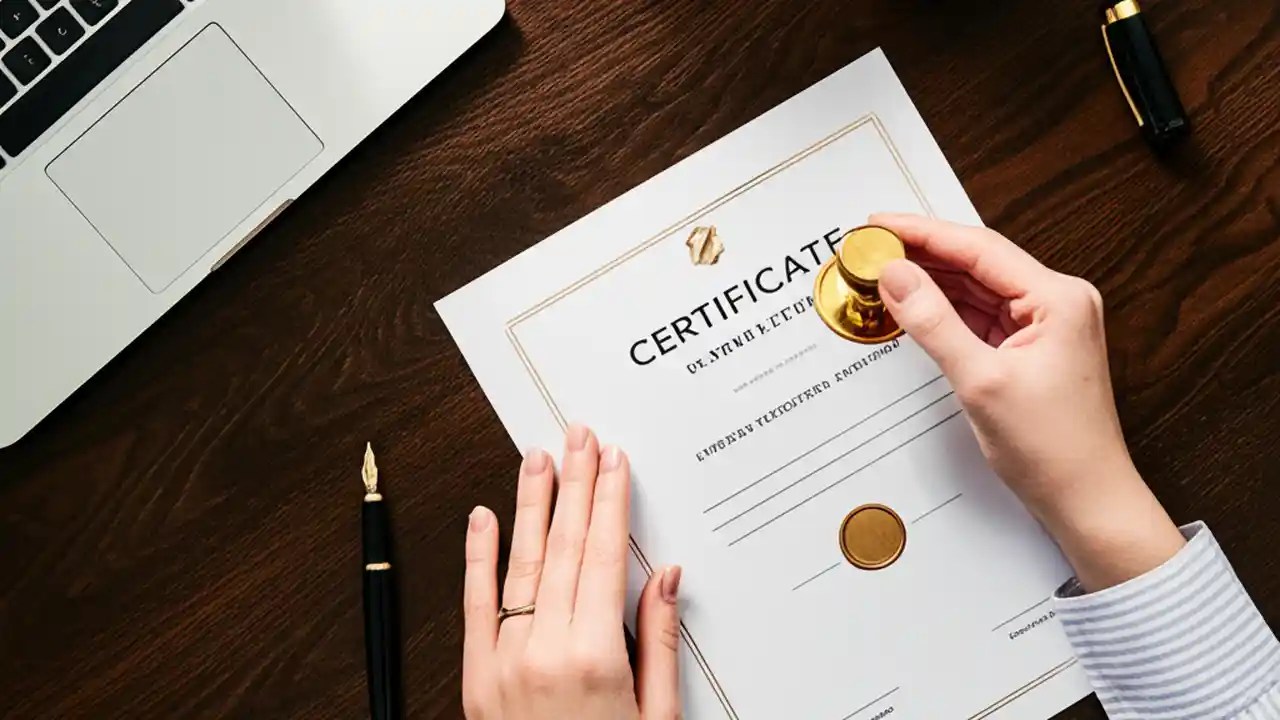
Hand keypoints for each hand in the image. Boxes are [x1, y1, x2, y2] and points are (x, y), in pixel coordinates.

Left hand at [462, 425, 682, 719]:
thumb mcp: (657, 716)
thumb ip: (659, 641)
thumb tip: (665, 577)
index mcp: (594, 658)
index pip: (601, 555)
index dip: (608, 500)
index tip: (612, 460)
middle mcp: (544, 652)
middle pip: (562, 547)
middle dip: (573, 484)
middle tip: (577, 436)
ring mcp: (504, 664)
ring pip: (517, 565)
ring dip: (529, 505)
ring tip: (536, 458)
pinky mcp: (476, 680)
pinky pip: (474, 605)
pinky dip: (476, 557)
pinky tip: (482, 517)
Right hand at [871, 214, 1184, 590]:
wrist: (1086, 499)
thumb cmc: (1055, 450)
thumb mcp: (981, 381)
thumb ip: (933, 323)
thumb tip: (897, 277)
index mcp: (1059, 299)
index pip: (978, 247)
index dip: (922, 232)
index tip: (880, 226)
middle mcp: (1058, 302)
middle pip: (976, 261)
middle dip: (921, 253)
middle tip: (871, 247)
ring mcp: (1046, 324)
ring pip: (976, 287)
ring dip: (930, 279)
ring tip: (882, 271)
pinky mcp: (1032, 346)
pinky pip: (980, 314)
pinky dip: (945, 309)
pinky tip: (914, 304)